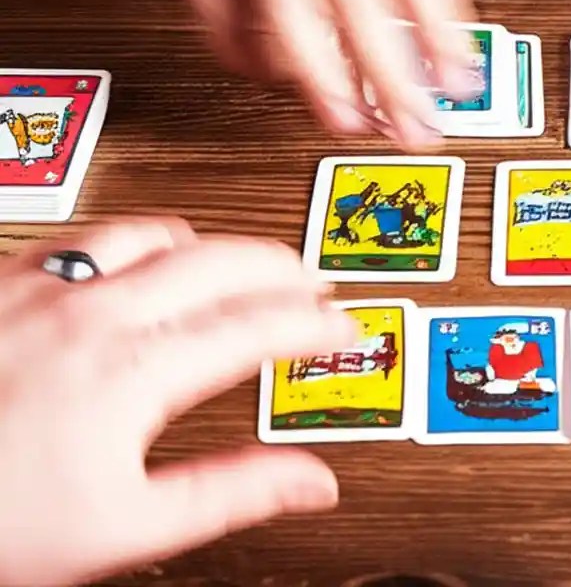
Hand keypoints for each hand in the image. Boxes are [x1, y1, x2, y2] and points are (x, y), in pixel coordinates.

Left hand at [0, 218, 354, 585]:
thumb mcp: (123, 528)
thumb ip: (230, 493)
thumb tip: (310, 482)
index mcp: (134, 371)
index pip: (257, 326)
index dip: (314, 322)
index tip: (341, 326)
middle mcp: (92, 313)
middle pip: (220, 260)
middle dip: (281, 268)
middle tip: (311, 282)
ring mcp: (39, 289)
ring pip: (152, 234)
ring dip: (209, 245)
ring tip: (233, 262)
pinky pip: (85, 237)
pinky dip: (133, 243)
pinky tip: (131, 262)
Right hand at [130, 0, 513, 148]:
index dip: (444, 36)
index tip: (463, 85)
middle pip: (358, 7)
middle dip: (391, 80)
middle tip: (413, 127)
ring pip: (286, 17)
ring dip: (322, 82)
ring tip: (348, 122)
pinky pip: (222, 19)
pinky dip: (251, 56)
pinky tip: (278, 75)